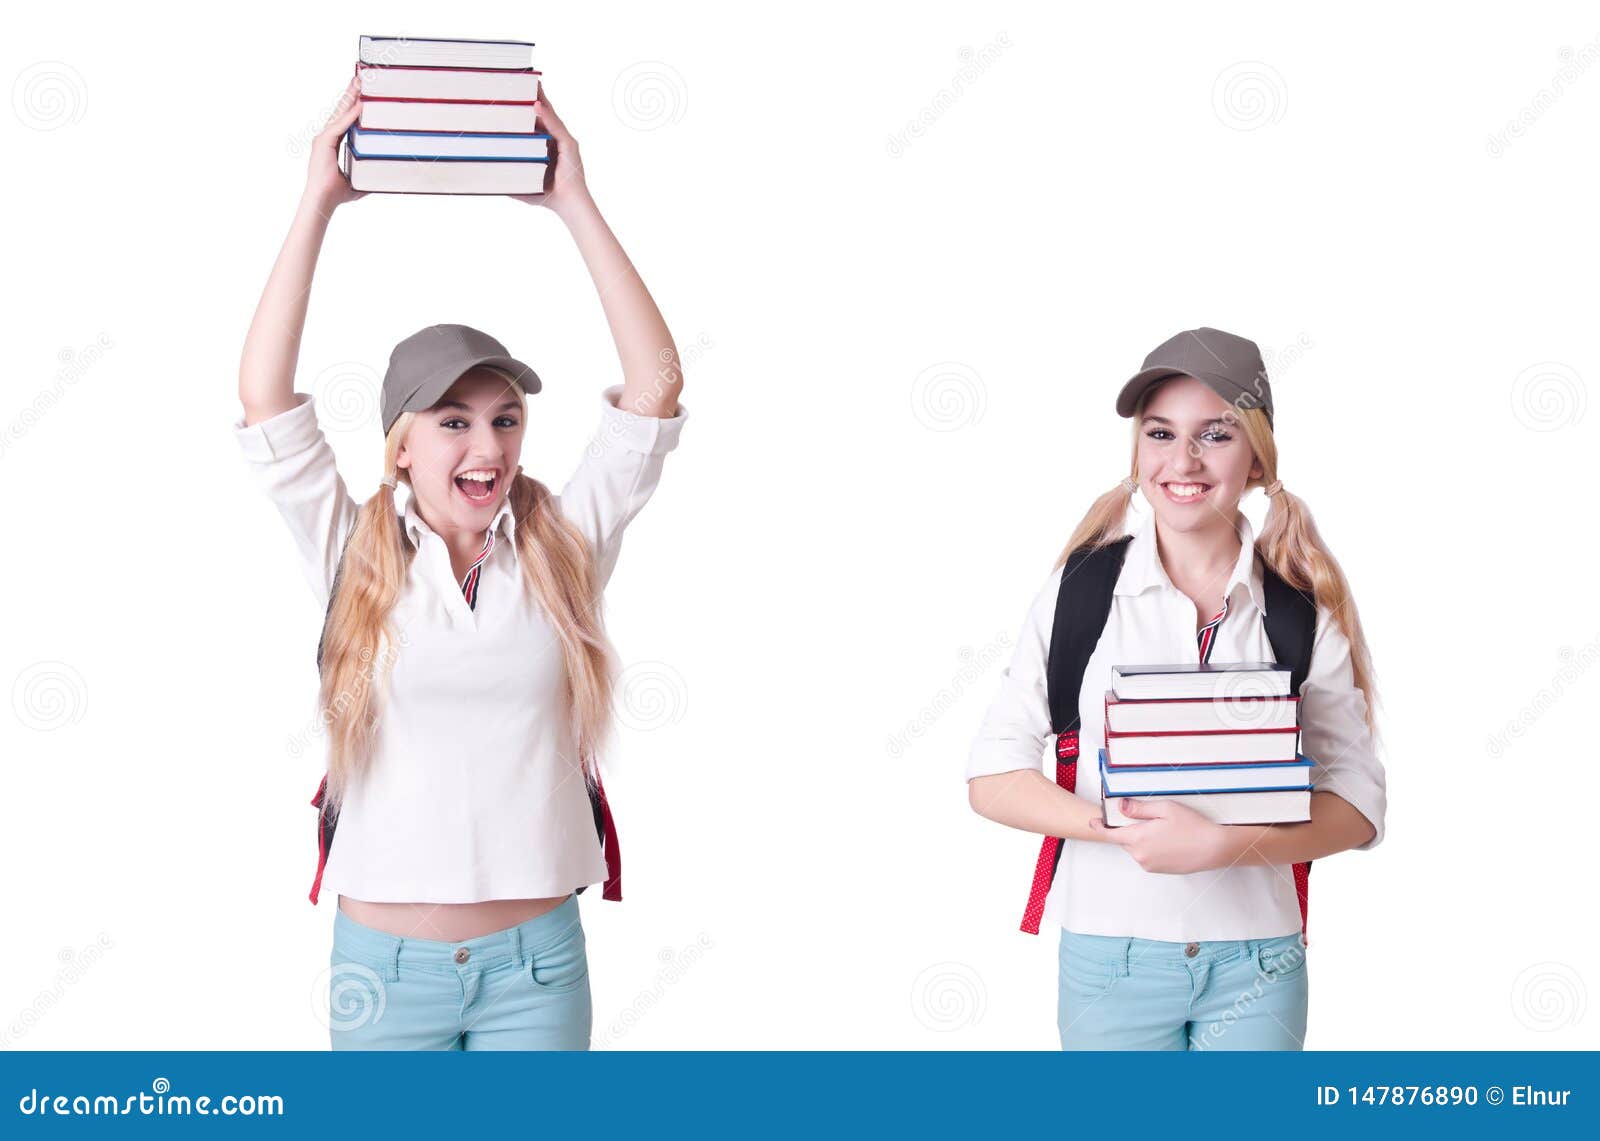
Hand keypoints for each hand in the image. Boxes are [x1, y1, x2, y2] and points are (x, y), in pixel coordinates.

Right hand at [304, 74, 365, 213]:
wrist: (323, 201)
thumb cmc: (337, 193)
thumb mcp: (358, 179)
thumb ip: (368, 172)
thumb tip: (385, 175)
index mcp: (331, 143)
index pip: (344, 118)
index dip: (352, 104)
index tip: (360, 91)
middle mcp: (325, 137)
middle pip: (340, 111)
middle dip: (351, 93)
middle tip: (360, 77)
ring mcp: (323, 139)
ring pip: (339, 113)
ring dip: (350, 97)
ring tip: (360, 82)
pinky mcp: (323, 143)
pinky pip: (340, 126)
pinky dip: (351, 116)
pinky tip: (360, 105)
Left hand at [511, 88, 591, 213]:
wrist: (568, 206)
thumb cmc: (548, 196)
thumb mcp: (522, 181)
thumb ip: (507, 175)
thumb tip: (485, 173)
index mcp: (545, 145)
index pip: (534, 121)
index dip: (525, 107)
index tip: (513, 92)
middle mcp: (556, 139)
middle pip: (543, 113)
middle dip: (533, 95)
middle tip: (520, 78)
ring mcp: (564, 141)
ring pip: (550, 115)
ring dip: (540, 99)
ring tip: (529, 83)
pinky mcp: (569, 145)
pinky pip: (556, 127)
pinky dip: (547, 116)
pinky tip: (536, 105)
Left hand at [1088, 798, 1238, 873]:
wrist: (1214, 848)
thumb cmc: (1192, 827)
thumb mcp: (1165, 809)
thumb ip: (1139, 808)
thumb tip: (1120, 806)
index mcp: (1138, 838)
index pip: (1110, 834)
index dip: (1099, 827)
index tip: (1093, 821)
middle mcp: (1140, 855)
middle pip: (1125, 840)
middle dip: (1129, 829)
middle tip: (1148, 818)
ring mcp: (1149, 865)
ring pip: (1136, 848)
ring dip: (1142, 838)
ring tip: (1164, 829)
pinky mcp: (1159, 870)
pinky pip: (1147, 856)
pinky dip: (1151, 847)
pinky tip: (1168, 840)